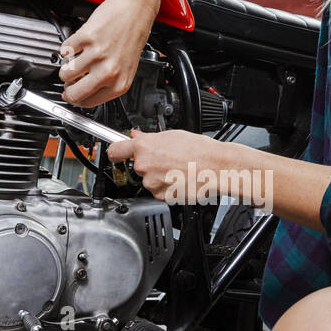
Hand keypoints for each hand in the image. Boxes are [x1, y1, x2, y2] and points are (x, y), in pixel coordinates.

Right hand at [57, 0, 157, 107]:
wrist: (134, 9)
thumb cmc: (131, 36)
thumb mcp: (125, 69)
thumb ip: (105, 84)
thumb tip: (78, 93)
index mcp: (119, 85)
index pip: (87, 103)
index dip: (76, 99)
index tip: (71, 94)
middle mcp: (108, 72)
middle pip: (73, 93)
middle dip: (67, 88)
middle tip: (70, 80)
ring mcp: (96, 56)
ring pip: (65, 73)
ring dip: (66, 66)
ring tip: (78, 58)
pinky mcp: (85, 39)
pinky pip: (65, 51)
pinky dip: (68, 48)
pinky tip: (81, 44)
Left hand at [106, 129, 227, 202]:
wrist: (215, 168)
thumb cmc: (199, 150)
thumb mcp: (172, 135)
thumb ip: (150, 138)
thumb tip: (137, 136)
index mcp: (144, 147)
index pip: (115, 151)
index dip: (115, 152)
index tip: (116, 154)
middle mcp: (144, 165)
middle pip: (137, 166)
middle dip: (149, 164)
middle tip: (166, 159)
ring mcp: (151, 182)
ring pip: (148, 180)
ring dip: (159, 176)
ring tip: (177, 169)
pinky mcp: (161, 196)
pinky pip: (158, 191)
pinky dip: (167, 187)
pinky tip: (179, 178)